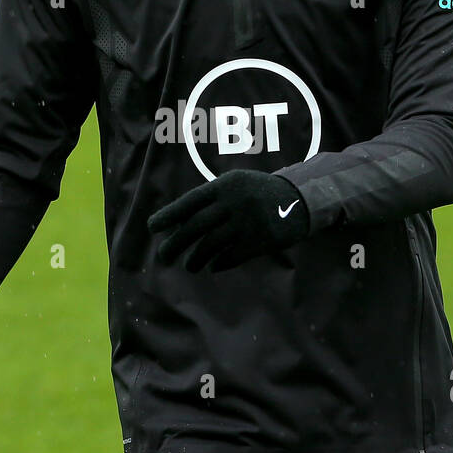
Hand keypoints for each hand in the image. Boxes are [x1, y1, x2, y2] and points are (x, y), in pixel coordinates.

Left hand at [147, 169, 309, 271]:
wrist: (300, 199)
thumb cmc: (258, 194)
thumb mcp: (236, 185)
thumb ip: (211, 200)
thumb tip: (177, 223)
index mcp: (225, 185)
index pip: (190, 201)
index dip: (169, 215)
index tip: (152, 227)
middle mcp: (234, 202)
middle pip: (196, 226)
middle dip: (176, 243)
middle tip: (164, 256)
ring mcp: (248, 221)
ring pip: (212, 244)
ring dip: (196, 258)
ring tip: (189, 265)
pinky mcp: (261, 240)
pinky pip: (231, 256)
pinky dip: (218, 263)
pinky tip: (212, 266)